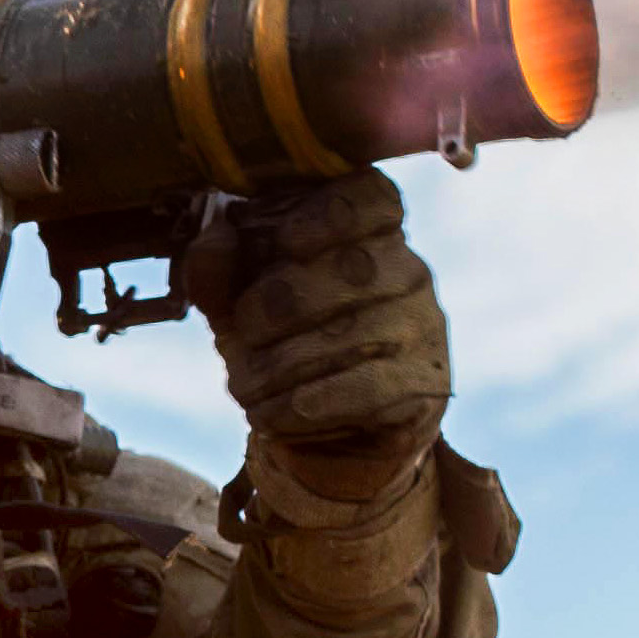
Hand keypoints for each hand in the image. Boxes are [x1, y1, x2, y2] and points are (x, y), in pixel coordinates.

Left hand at [184, 172, 447, 507]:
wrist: (327, 440)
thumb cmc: (284, 349)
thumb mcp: (238, 307)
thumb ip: (220, 272)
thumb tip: (213, 241)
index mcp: (367, 235)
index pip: (372, 197)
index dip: (330, 212)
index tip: (285, 240)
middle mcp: (407, 272)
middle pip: (355, 266)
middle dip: (280, 302)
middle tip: (242, 333)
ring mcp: (422, 328)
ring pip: (354, 333)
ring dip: (282, 364)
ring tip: (245, 385)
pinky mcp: (425, 386)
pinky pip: (368, 387)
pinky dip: (309, 401)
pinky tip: (276, 410)